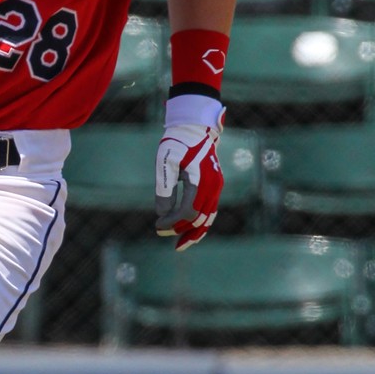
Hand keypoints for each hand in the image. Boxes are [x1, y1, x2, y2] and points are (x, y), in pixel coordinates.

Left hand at [154, 95, 224, 251]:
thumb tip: (163, 214)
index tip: (157, 225)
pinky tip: (189, 231)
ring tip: (180, 245)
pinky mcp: (215, 187)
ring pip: (208, 218)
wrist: (195, 128)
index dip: (172, 222)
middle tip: (160, 233)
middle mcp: (213, 186)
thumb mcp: (165, 162)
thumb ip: (164, 188)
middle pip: (200, 219)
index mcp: (200, 179)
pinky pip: (210, 211)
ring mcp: (217, 187)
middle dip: (180, 229)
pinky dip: (200, 223)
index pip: (188, 211)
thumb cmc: (177, 142)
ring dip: (193, 232)